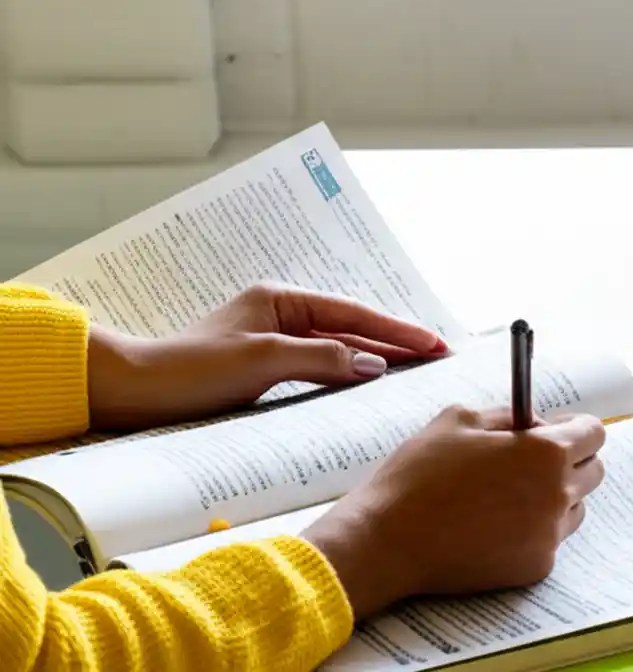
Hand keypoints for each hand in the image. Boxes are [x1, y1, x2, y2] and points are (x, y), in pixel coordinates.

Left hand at [87, 283, 448, 430]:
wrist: (133, 392)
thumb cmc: (187, 369)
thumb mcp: (260, 360)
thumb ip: (321, 359)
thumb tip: (371, 363)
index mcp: (280, 300)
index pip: (354, 314)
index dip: (398, 330)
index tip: (434, 343)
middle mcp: (280, 316)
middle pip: (352, 329)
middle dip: (395, 342)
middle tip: (439, 356)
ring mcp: (273, 342)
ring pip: (338, 350)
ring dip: (375, 360)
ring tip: (416, 370)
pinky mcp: (263, 370)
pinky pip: (319, 370)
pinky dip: (347, 376)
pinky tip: (368, 386)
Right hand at [302, 406, 605, 618]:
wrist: (387, 542)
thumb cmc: (418, 476)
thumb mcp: (459, 420)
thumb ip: (507, 416)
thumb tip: (533, 422)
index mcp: (545, 452)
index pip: (594, 433)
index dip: (574, 427)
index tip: (555, 430)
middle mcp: (558, 494)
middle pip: (593, 471)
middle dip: (569, 461)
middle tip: (529, 461)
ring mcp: (549, 535)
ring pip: (573, 507)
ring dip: (553, 497)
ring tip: (505, 496)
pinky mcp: (536, 568)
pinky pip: (549, 539)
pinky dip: (531, 530)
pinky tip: (493, 525)